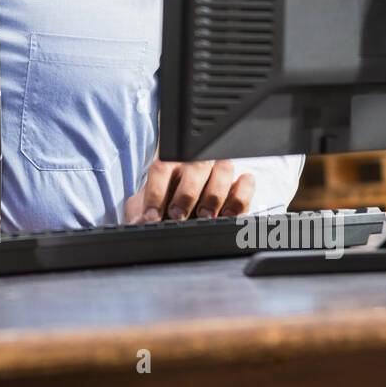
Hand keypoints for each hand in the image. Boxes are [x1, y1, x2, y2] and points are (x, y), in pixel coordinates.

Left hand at [123, 158, 255, 222]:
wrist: (176, 220)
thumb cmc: (160, 211)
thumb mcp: (143, 212)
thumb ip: (138, 214)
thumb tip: (141, 221)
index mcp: (168, 165)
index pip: (162, 168)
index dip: (156, 192)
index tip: (152, 217)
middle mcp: (194, 165)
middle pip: (196, 165)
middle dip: (187, 194)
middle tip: (178, 216)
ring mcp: (217, 174)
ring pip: (224, 168)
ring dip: (214, 193)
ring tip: (205, 215)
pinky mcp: (238, 188)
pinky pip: (247, 182)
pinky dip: (241, 196)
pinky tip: (228, 214)